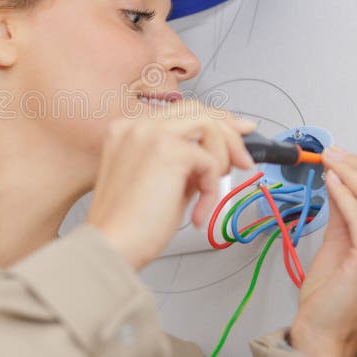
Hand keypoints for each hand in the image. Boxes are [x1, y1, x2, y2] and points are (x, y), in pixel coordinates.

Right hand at [87, 99, 255, 270]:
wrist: (112, 246)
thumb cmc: (127, 224)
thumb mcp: (155, 181)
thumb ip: (181, 162)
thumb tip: (215, 157)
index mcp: (127, 130)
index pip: (181, 111)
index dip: (216, 121)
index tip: (238, 132)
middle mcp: (137, 126)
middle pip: (199, 111)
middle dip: (229, 134)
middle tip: (243, 160)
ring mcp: (151, 134)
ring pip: (209, 125)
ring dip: (221, 159)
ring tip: (209, 191)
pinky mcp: (169, 151)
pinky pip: (210, 162)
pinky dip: (211, 189)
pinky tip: (198, 210)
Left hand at [289, 145, 356, 355]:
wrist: (324, 331)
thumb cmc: (333, 295)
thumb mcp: (342, 243)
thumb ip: (345, 213)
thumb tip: (338, 179)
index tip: (345, 156)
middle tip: (333, 152)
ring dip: (349, 174)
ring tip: (328, 161)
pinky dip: (343, 194)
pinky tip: (330, 182)